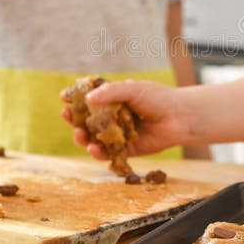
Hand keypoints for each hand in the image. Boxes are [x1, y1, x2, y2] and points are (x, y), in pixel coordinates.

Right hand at [61, 78, 189, 159]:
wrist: (180, 117)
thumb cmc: (158, 98)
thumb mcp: (133, 89)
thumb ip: (111, 93)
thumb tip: (88, 99)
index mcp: (113, 99)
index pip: (89, 99)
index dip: (75, 99)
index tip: (64, 98)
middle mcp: (113, 117)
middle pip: (87, 120)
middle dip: (74, 119)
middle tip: (67, 116)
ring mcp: (118, 134)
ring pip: (94, 138)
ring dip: (82, 137)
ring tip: (79, 135)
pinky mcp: (126, 150)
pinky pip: (108, 153)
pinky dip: (98, 153)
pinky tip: (93, 149)